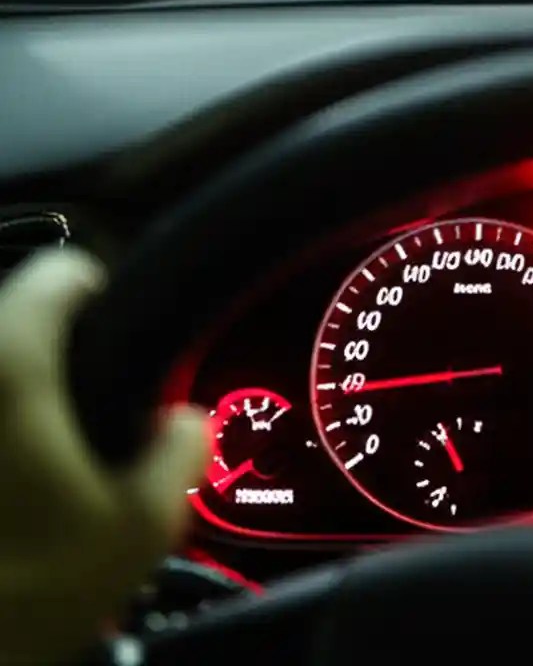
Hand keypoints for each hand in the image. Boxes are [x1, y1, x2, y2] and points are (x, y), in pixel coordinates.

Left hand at [0, 249, 207, 663]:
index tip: (122, 336)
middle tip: (91, 425)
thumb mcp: (143, 524)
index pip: (62, 273)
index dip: (107, 297)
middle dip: (59, 365)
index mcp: (11, 364)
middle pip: (17, 324)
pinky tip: (10, 495)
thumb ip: (182, 449)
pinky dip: (4, 441)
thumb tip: (184, 421)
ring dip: (22, 408)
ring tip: (44, 470)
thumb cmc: (23, 590)